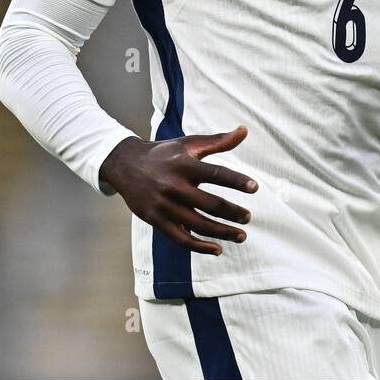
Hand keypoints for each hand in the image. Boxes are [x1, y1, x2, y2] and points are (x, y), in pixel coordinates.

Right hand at [99, 126, 257, 255]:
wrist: (125, 164)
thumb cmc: (163, 154)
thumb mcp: (188, 144)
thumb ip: (217, 141)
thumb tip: (244, 131)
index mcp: (183, 165)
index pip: (215, 174)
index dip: (236, 181)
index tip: (254, 187)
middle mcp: (173, 186)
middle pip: (209, 203)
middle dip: (232, 213)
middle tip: (247, 218)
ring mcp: (163, 205)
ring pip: (197, 224)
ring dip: (221, 232)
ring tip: (240, 236)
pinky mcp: (155, 220)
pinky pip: (180, 239)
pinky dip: (199, 247)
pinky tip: (217, 249)